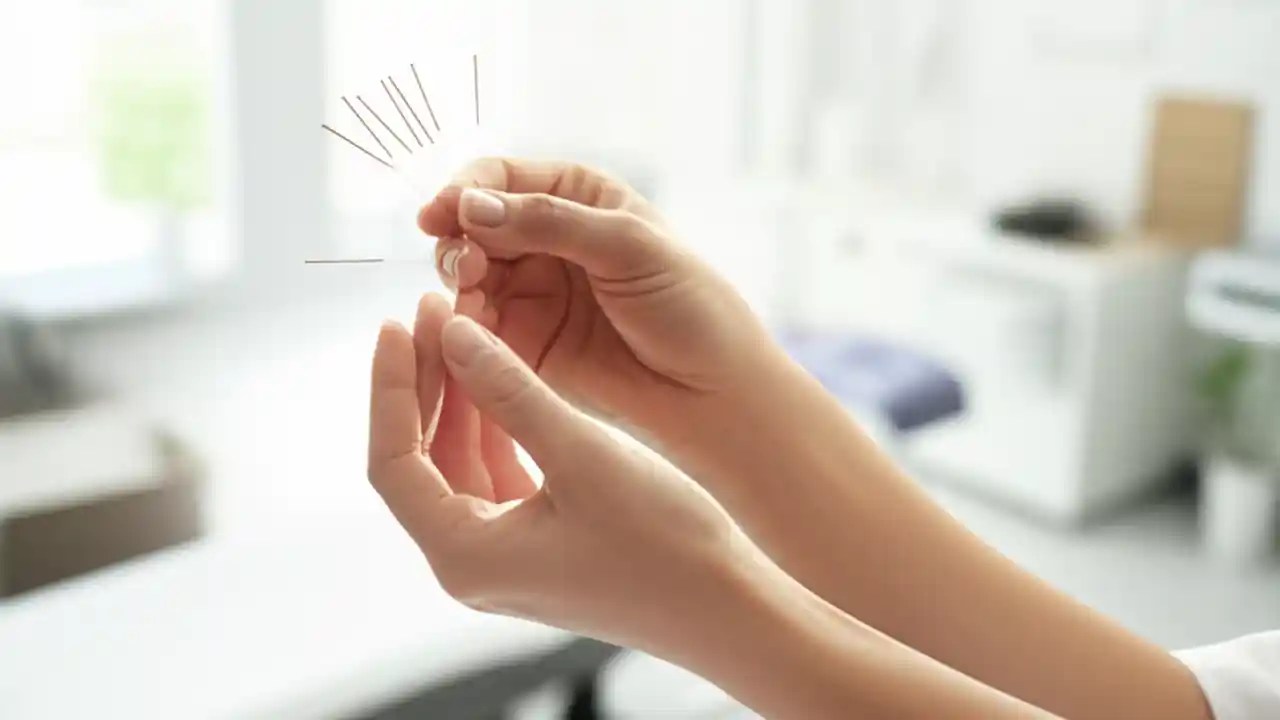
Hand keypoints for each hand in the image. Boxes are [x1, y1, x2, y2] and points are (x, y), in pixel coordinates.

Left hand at [367, 293, 745, 652]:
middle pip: (418, 457)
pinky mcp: (535, 542)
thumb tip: (452, 334)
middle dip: (425, 382)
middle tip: (434, 308)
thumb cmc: (663, 547)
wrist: (727, 608)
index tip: (396, 322)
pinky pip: (495, 471)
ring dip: (460, 397)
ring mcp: (503, 555)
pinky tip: (503, 375)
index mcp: (465, 555)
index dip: (390, 387)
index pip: (393, 460)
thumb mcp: (582, 456)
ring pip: (456, 460)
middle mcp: (471, 562)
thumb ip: (510, 391)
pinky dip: (494, 422)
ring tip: (467, 329)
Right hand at [418, 158, 777, 428]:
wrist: (712, 390)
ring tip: (470, 298)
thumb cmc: (690, 306)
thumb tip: (471, 205)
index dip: (465, 190)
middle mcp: (547, 238)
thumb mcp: (628, 246)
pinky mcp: (524, 341)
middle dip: (458, 239)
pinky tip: (470, 331)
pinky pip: (477, 325)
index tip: (441, 213)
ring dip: (458, 282)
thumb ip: (549, 222)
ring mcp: (533, 290)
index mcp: (577, 196)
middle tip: (465, 266)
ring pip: (467, 274)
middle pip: (473, 224)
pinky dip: (464, 325)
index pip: (502, 177)